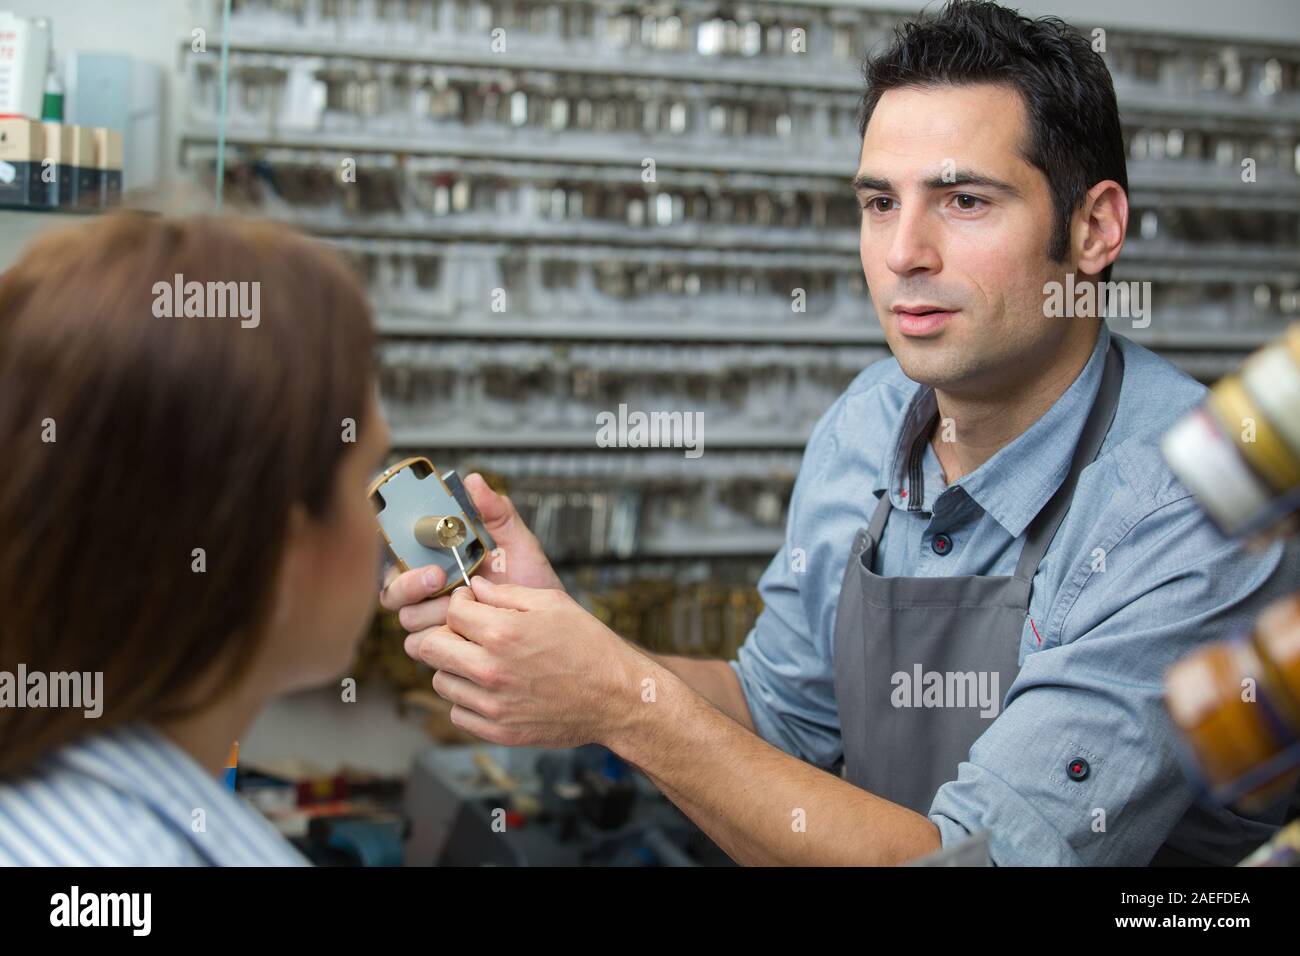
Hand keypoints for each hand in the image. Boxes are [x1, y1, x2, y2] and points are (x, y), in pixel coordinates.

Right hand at [379, 472, 563, 632]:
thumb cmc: (530, 582)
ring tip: (467, 607)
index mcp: (434, 563)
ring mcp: (431, 622)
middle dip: (411, 587)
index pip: (397, 559)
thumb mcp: (517, 543)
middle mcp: (426, 593)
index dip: (403, 560)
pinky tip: (469, 634)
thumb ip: (496, 513)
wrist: (550, 627)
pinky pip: (423, 649)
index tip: (432, 564)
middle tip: (440, 579)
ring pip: (408, 621)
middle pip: (392, 593)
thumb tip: (472, 481)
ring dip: (433, 614)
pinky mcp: (442, 650)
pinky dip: (443, 643)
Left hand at [405, 577, 648, 748]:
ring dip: (453, 667)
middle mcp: (489, 670)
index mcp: (502, 633)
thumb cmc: (589, 645)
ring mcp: (492, 705)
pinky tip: (491, 688)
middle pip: (429, 648)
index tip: (472, 605)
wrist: (616, 697)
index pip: (452, 611)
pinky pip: (458, 712)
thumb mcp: (552, 603)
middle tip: (465, 633)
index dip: (460, 603)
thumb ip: (505, 594)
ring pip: (440, 681)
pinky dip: (467, 699)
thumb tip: (472, 588)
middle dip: (444, 634)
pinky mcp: (497, 730)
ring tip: (482, 661)